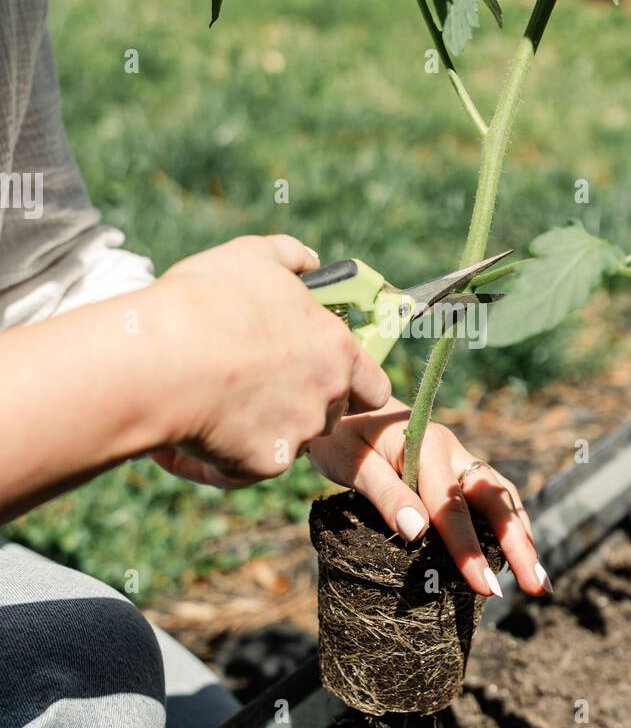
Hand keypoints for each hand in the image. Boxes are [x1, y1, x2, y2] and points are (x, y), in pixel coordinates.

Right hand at [150, 235, 390, 486]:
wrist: (161, 356)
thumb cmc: (209, 300)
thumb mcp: (254, 256)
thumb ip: (292, 257)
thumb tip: (312, 263)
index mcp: (335, 349)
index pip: (373, 386)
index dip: (352, 384)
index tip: (323, 376)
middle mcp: (326, 397)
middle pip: (326, 415)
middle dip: (295, 404)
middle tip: (249, 383)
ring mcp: (296, 434)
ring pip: (282, 442)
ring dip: (251, 430)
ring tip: (202, 406)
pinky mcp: (259, 466)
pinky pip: (234, 470)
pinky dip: (207, 460)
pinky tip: (172, 442)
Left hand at [308, 397, 551, 597]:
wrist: (342, 402)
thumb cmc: (340, 433)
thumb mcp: (349, 461)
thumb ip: (385, 493)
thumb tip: (418, 532)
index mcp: (427, 444)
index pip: (453, 506)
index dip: (469, 549)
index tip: (484, 586)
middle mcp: (452, 450)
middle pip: (496, 499)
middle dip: (519, 545)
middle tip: (538, 587)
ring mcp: (458, 459)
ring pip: (501, 498)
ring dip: (522, 537)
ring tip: (538, 580)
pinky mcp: (455, 471)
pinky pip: (489, 499)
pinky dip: (509, 525)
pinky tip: (516, 555)